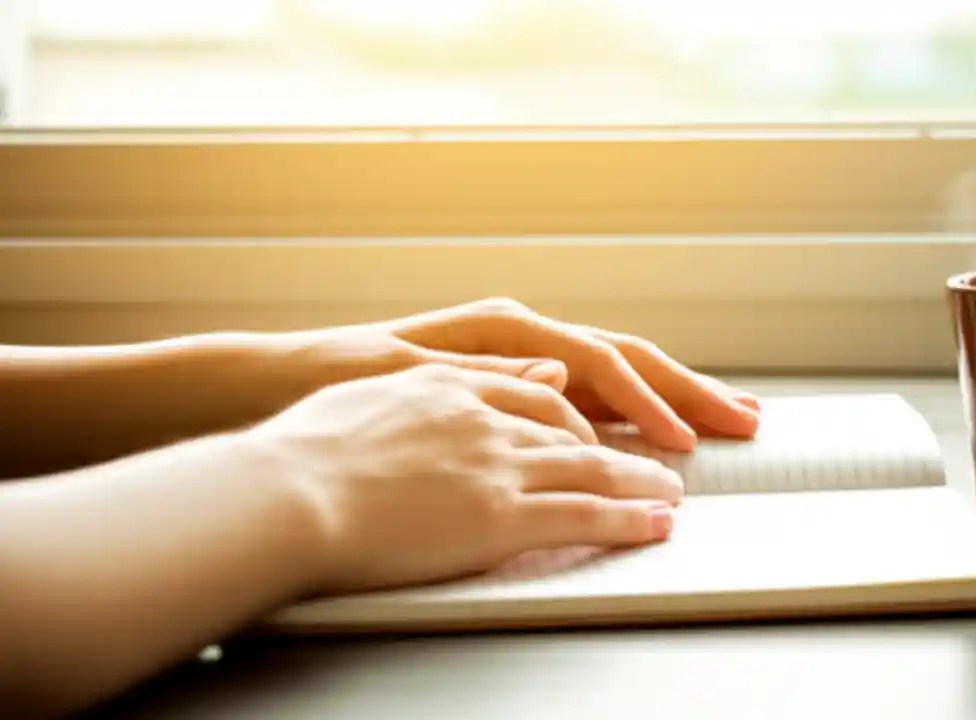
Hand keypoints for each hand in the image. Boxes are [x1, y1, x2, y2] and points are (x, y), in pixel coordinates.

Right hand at [249, 363, 682, 593]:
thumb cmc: (308, 450)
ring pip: (596, 463)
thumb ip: (456, 382)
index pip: (547, 386)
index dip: (591, 402)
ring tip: (675, 491)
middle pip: (587, 415)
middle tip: (683, 434)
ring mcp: (499, 460)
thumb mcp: (383, 394)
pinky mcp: (501, 512)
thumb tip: (532, 377)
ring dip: (644, 477)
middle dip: (644, 420)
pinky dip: (629, 517)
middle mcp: (489, 413)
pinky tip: (657, 523)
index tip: (618, 419)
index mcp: (457, 383)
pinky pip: (584, 513)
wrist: (284, 491)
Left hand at [372, 298, 760, 450]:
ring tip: (731, 417)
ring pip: (621, 380)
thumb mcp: (408, 376)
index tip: (683, 441)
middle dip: (690, 392)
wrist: (288, 387)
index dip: (647, 402)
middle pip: (629, 362)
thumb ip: (485, 376)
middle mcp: (527, 342)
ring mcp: (528, 366)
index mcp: (508, 330)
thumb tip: (561, 377)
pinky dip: (638, 418)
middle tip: (750, 420)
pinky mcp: (520, 393)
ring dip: (678, 399)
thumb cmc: (346, 380)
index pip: (600, 362)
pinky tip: (666, 434)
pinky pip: (594, 404)